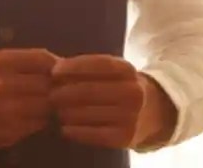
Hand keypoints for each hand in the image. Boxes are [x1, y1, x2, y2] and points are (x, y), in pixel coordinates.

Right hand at [0, 48, 58, 148]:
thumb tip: (61, 65)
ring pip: (45, 107)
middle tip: (52, 90)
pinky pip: (37, 125)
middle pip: (48, 85)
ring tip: (40, 104)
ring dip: (48, 106)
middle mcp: (4, 84)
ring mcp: (6, 111)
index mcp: (1, 62)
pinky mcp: (8, 132)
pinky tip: (29, 117)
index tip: (57, 72)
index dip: (56, 67)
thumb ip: (26, 60)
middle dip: (54, 88)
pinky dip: (38, 121)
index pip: (44, 60)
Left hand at [50, 55, 176, 149]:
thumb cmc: (121, 86)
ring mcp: (131, 116)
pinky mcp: (126, 137)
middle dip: (64, 92)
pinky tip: (64, 128)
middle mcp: (133, 92)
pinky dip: (75, 131)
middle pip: (89, 91)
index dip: (74, 67)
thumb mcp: (114, 71)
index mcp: (129, 70)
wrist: (153, 112)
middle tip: (49, 95)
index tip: (54, 71)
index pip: (98, 65)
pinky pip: (93, 134)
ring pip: (87, 113)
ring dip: (65, 113)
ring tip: (55, 111)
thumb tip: (55, 70)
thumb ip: (89, 68)